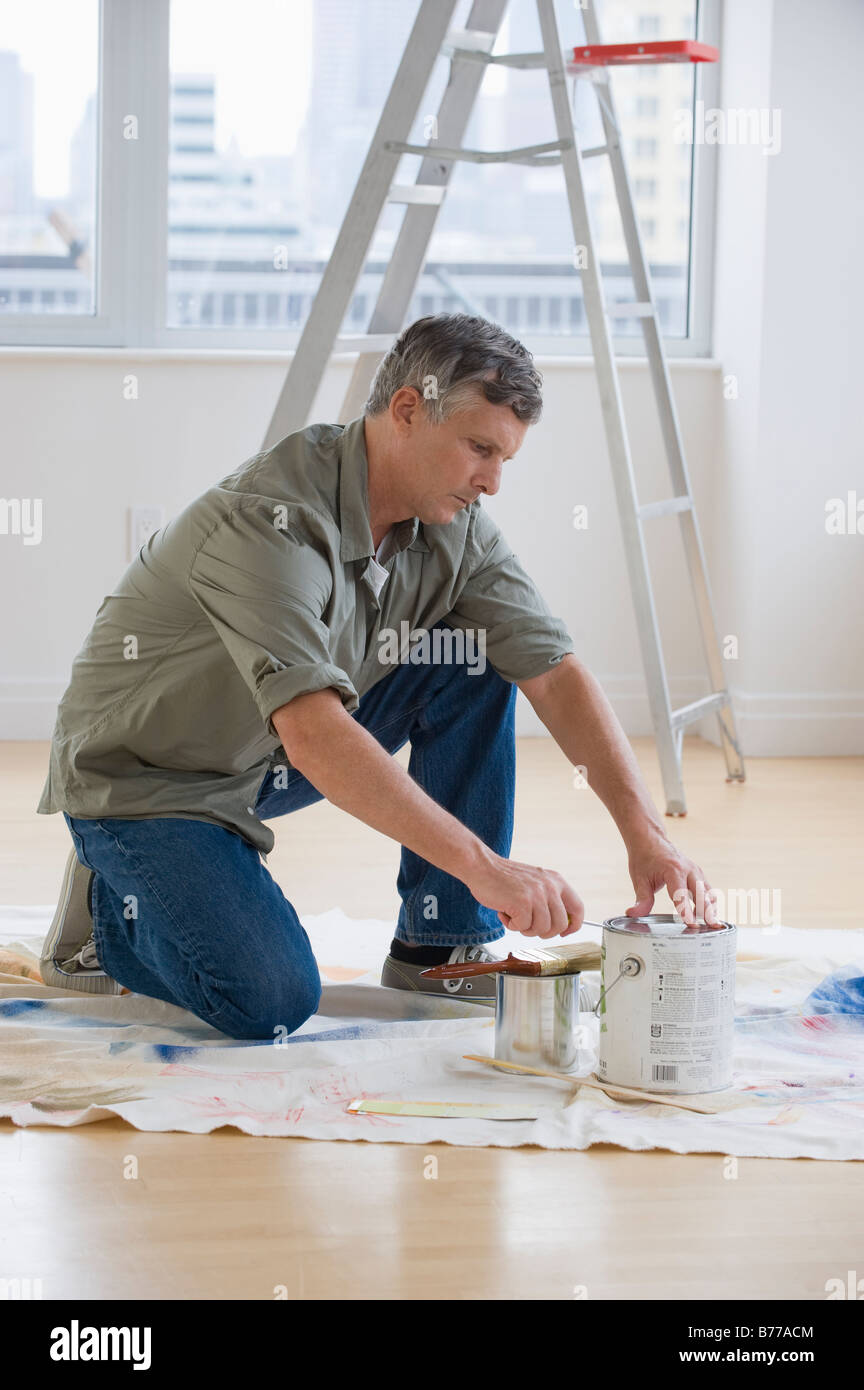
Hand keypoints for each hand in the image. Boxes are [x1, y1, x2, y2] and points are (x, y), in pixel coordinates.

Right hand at [464, 852, 583, 939]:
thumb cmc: (504, 877)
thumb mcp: (535, 882)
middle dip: (543, 931)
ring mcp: (537, 894)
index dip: (573, 926)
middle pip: (560, 925)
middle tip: (528, 924)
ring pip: (542, 929)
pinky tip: (504, 912)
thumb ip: (550, 899)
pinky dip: (511, 925)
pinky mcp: (522, 903)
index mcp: (556, 880)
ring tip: (514, 915)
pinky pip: (523, 927)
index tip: (564, 932)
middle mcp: (550, 886)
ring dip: (525, 928)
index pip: (578, 908)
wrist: (481, 866)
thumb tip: (561, 925)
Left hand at [625, 831, 718, 927]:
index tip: (691, 925)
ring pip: (709, 893)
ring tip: (708, 925)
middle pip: (703, 894)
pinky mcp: (699, 874)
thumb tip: (633, 914)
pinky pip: (708, 891)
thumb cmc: (644, 858)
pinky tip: (704, 916)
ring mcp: (696, 871)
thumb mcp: (639, 879)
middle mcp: (689, 870)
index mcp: (673, 870)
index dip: (686, 911)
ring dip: (710, 909)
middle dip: (707, 912)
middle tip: (710, 928)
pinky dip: (708, 903)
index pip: (681, 894)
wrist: (650, 840)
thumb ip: (641, 899)